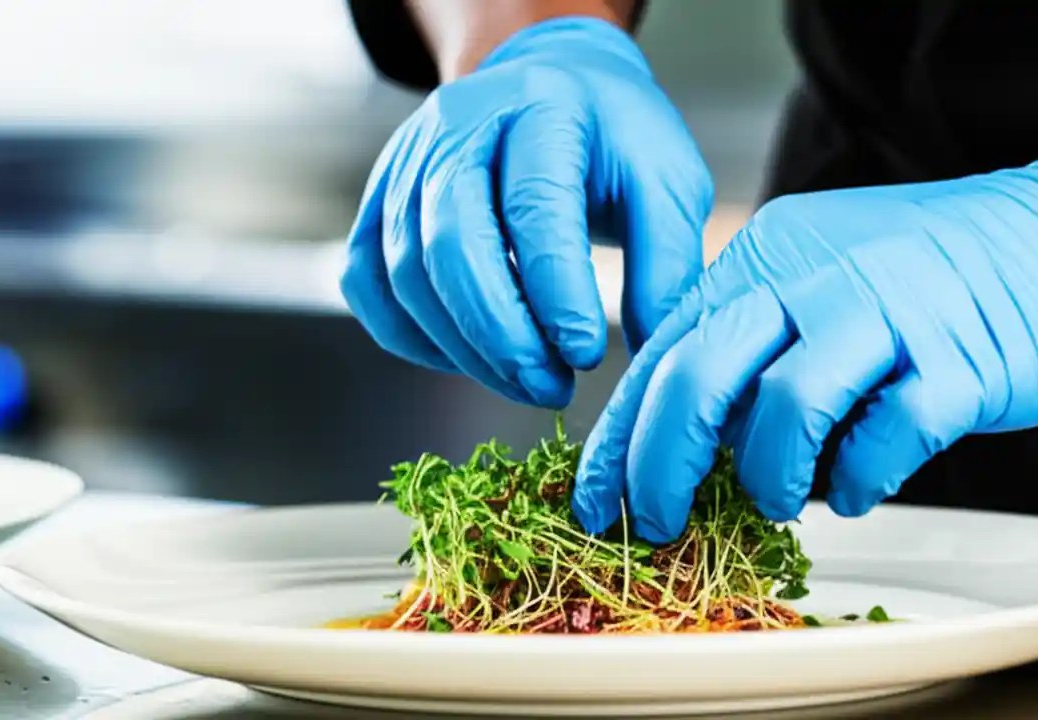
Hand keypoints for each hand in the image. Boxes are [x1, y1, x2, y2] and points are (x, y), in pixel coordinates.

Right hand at [340, 17, 712, 407]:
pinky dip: (415, 338)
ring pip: (406, 272)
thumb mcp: (666, 185)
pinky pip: (371, 285)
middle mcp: (458, 124)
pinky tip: (472, 359)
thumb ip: (664, 267)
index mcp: (541, 108)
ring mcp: (405, 162)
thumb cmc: (614, 143)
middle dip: (501, 334)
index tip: (585, 354)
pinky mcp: (377, 202)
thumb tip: (652, 359)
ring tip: (527, 382)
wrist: (551, 88)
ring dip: (464, 348)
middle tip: (550, 388)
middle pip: (451, 239)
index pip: (534, 206)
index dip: (555, 291)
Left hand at [574, 137, 1037, 542]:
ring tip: (777, 502)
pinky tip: (858, 491)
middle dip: (659, 465)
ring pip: (786, 409)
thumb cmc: (945, 273)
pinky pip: (886, 440)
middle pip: (701, 374)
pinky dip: (858, 483)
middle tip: (659, 522)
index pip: (667, 347)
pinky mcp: (963, 362)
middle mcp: (820, 273)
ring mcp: (893, 311)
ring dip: (766, 479)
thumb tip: (695, 440)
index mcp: (773, 253)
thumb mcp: (829, 277)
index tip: (597, 499)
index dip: (621, 433)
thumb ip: (762, 343)